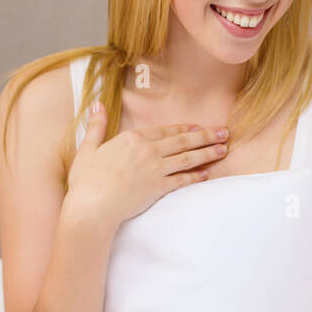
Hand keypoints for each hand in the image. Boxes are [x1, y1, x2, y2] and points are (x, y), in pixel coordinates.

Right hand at [63, 101, 229, 229]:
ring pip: (188, 158)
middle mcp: (148, 150)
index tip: (198, 127)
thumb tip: (97, 105)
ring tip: (223, 149)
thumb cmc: (86, 180)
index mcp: (132, 138)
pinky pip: (182, 179)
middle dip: (205, 136)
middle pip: (182, 141)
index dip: (184, 128)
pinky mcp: (159, 187)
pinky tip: (207, 174)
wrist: (92, 206)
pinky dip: (196, 176)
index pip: (164, 130)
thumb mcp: (88, 149)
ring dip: (207, 153)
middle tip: (224, 133)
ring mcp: (155, 169)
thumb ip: (96, 127)